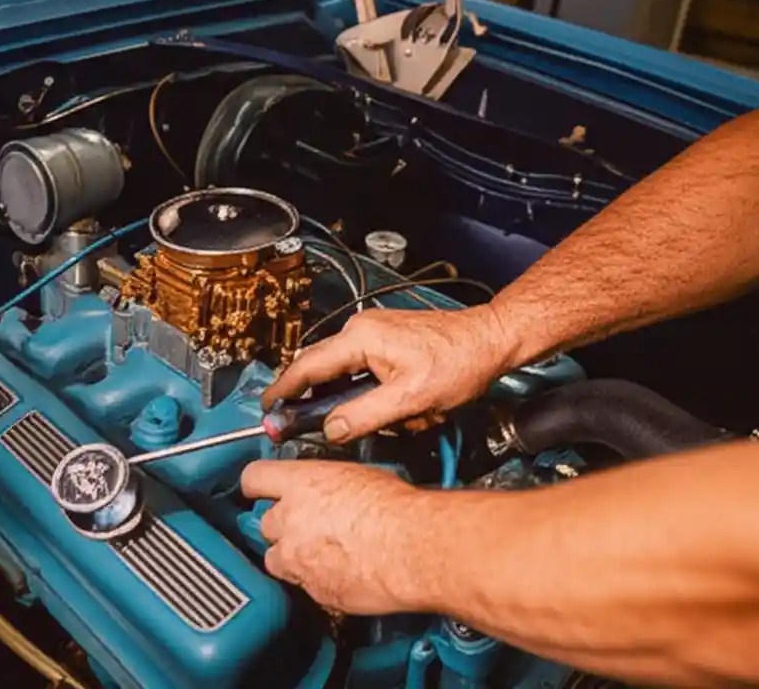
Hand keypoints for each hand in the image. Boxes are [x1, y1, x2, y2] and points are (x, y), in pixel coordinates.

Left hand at [240, 460, 425, 614]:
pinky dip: (316, 583)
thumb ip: (331, 484)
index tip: (260, 490)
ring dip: (292, 558)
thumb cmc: (398, 510)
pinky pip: (303, 587)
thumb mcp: (360, 476)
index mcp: (300, 483)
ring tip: (322, 555)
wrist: (413, 548)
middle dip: (282, 527)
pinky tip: (341, 575)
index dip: (257, 485)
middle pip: (264, 524)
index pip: (254, 477)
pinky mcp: (313, 591)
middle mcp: (290, 519)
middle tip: (307, 527)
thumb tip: (332, 489)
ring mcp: (297, 558)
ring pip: (275, 560)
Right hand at [264, 306, 514, 441]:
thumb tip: (332, 429)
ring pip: (342, 370)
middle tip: (299, 424)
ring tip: (375, 418)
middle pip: (318, 367)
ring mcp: (373, 331)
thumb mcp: (411, 399)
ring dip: (349, 397)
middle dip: (312, 398)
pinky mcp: (385, 338)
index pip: (307, 367)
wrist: (490, 339)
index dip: (283, 390)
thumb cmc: (459, 362)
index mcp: (360, 339)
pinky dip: (364, 388)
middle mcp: (360, 329)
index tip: (267, 408)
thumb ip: (366, 416)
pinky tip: (389, 406)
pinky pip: (360, 366)